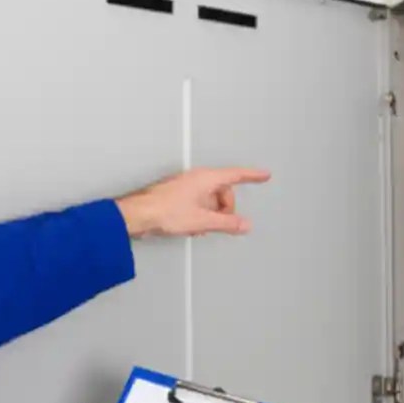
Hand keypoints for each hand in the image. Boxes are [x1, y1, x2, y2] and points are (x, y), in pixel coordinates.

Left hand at [115, 167, 270, 238]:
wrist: (138, 215)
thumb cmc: (164, 211)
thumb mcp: (202, 220)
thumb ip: (227, 223)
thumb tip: (245, 225)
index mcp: (206, 178)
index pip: (236, 175)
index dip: (252, 176)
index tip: (264, 175)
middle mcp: (197, 179)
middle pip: (224, 192)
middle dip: (226, 209)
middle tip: (220, 225)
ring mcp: (187, 187)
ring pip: (210, 200)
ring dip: (212, 214)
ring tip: (201, 228)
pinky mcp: (178, 196)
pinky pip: (199, 204)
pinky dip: (201, 215)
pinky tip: (192, 227)